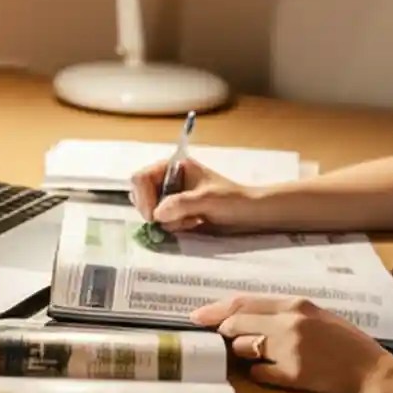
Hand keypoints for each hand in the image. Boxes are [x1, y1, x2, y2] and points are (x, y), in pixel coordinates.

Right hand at [129, 158, 263, 232]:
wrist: (251, 214)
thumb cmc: (233, 200)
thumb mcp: (207, 199)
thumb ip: (181, 204)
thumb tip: (157, 214)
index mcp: (174, 166)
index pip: (141, 178)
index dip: (143, 198)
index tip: (153, 217)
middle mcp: (169, 179)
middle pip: (141, 195)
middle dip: (155, 211)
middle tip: (175, 220)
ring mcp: (172, 196)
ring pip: (151, 211)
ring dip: (168, 221)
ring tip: (191, 221)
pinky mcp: (177, 212)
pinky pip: (162, 221)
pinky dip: (174, 226)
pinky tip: (193, 224)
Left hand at [190, 295, 392, 392]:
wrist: (375, 375)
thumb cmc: (351, 346)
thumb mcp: (320, 318)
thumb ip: (288, 315)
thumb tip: (254, 318)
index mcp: (297, 304)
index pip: (245, 302)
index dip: (216, 309)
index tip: (196, 315)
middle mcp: (290, 322)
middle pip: (237, 322)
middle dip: (222, 332)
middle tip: (215, 340)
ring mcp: (290, 349)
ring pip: (245, 348)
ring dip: (242, 355)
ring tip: (254, 358)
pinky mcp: (293, 375)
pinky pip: (259, 374)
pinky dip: (259, 375)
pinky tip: (270, 375)